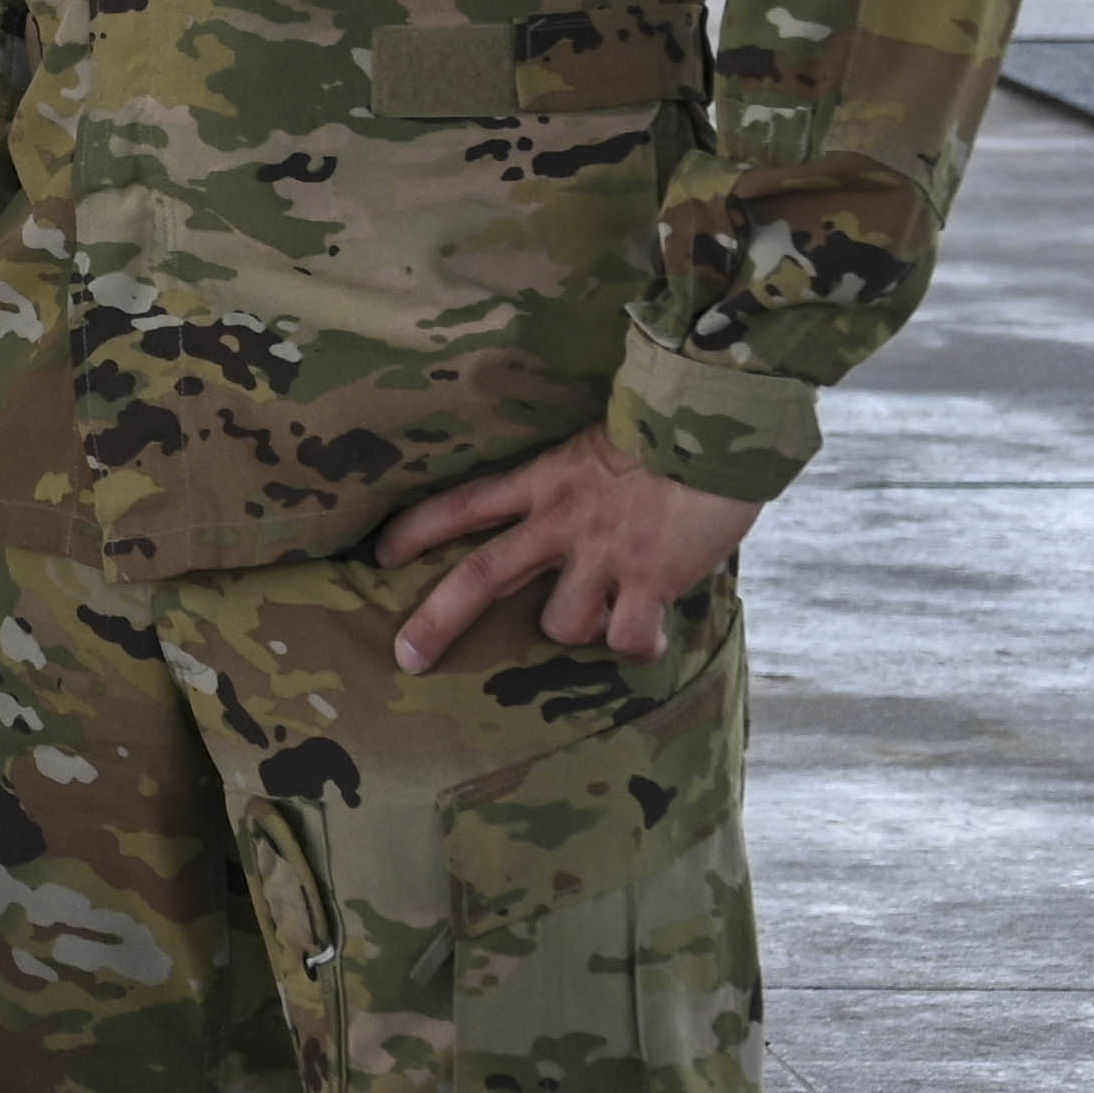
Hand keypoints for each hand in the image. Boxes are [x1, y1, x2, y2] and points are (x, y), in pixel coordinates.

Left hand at [373, 428, 757, 668]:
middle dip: (436, 620)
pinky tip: (650, 635)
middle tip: (405, 657)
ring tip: (605, 614)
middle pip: (480, 575)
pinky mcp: (650, 580)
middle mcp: (560, 521)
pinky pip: (626, 638)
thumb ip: (567, 488)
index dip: (415, 530)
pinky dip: (636, 646)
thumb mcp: (591, 450)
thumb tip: (555, 525)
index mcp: (541, 482)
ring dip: (577, 630)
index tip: (379, 554)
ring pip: (560, 624)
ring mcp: (602, 555)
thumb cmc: (661, 438)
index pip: (460, 505)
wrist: (714, 434)